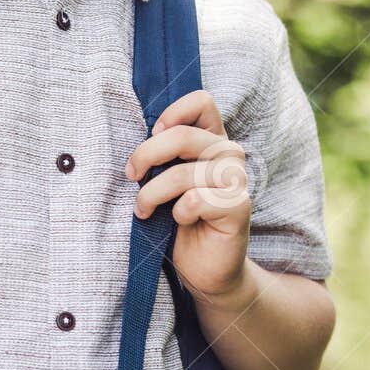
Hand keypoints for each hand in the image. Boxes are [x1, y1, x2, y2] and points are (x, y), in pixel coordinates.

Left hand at [124, 88, 253, 308]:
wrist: (204, 268)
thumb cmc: (178, 220)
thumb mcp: (164, 179)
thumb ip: (162, 152)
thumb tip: (143, 132)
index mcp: (211, 139)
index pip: (201, 101)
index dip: (171, 114)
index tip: (152, 136)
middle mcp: (229, 154)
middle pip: (181, 135)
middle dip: (145, 156)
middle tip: (131, 176)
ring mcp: (237, 181)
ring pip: (182, 173)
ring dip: (151, 195)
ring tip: (144, 210)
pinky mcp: (239, 208)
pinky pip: (194, 201)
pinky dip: (177, 213)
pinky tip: (180, 221)